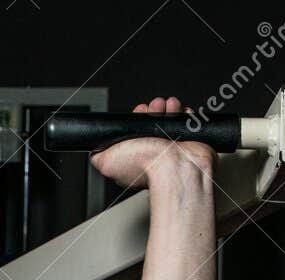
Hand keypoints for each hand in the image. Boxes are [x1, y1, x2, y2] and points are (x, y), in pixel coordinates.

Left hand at [91, 96, 214, 188]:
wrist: (174, 167)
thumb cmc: (144, 166)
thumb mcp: (106, 162)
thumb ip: (97, 155)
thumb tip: (95, 150)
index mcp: (135, 155)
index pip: (134, 130)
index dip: (136, 117)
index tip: (139, 112)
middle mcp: (153, 150)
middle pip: (152, 120)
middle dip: (153, 108)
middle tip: (154, 107)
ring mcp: (172, 145)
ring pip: (169, 117)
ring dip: (168, 107)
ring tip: (169, 106)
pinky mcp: (189, 140)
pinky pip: (186, 119)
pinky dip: (183, 112)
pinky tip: (179, 111)